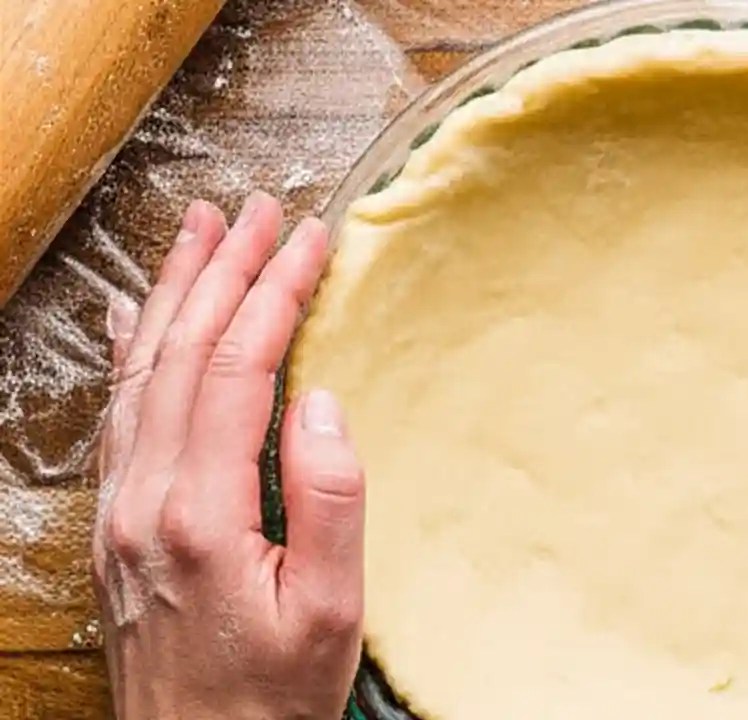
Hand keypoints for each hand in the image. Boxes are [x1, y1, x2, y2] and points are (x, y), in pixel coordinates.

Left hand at [93, 193, 364, 718]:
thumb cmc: (273, 698)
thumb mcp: (331, 612)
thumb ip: (329, 501)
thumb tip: (318, 402)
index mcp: (203, 514)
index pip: (237, 370)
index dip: (273, 294)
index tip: (309, 239)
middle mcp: (147, 499)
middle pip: (180, 354)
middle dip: (221, 271)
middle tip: (257, 210)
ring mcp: (121, 511)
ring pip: (139, 373)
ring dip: (171, 293)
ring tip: (199, 232)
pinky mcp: (117, 526)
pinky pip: (119, 414)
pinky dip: (133, 351)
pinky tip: (139, 320)